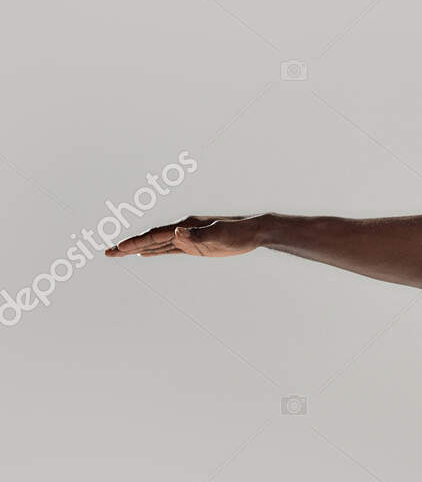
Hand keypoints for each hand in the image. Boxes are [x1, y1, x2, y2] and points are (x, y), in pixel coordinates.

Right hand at [105, 215, 266, 257]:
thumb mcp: (219, 236)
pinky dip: (154, 251)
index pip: (153, 236)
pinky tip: (145, 254)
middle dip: (128, 246)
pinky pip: (168, 249)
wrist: (253, 232)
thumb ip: (198, 235)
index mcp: (184, 226)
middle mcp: (181, 230)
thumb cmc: (238, 234)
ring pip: (155, 244)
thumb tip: (177, 232)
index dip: (134, 244)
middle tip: (106, 252)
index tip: (117, 249)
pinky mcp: (193, 245)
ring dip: (136, 248)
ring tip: (118, 252)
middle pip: (149, 239)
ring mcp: (186, 237)